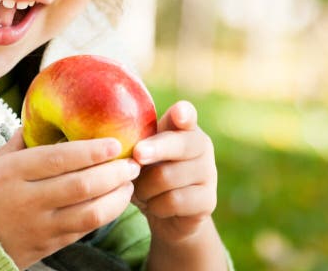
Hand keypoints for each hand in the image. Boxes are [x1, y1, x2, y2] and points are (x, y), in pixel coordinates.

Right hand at [0, 128, 140, 269]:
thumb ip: (22, 141)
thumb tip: (44, 115)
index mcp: (13, 172)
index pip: (60, 159)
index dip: (92, 151)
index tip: (115, 143)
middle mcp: (27, 199)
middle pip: (81, 185)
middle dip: (114, 173)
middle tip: (132, 162)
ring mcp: (39, 226)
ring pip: (89, 213)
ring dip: (116, 197)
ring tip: (129, 183)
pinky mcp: (47, 247)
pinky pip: (83, 230)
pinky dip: (105, 215)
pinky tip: (115, 201)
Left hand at [131, 101, 217, 243]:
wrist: (168, 213)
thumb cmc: (149, 173)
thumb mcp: (142, 153)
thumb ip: (137, 140)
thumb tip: (118, 141)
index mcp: (185, 128)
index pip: (187, 115)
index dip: (183, 113)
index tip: (179, 115)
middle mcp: (202, 147)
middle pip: (179, 145)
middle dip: (155, 150)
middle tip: (138, 154)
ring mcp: (209, 173)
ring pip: (169, 177)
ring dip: (145, 187)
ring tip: (140, 190)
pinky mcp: (208, 200)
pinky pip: (174, 201)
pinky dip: (156, 205)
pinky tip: (154, 205)